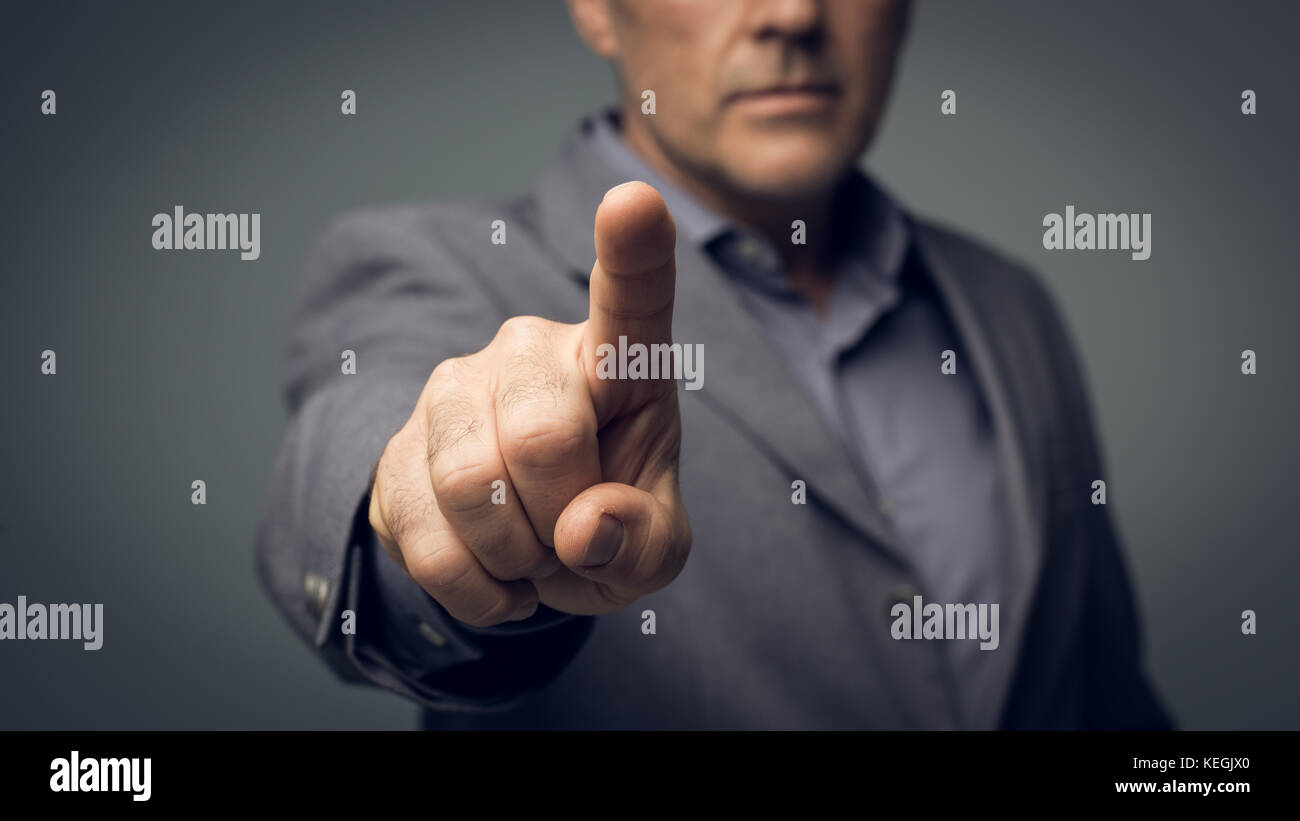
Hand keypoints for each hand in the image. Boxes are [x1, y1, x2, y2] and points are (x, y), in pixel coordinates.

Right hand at [368, 181, 690, 626]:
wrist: (524, 552)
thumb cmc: (606, 521)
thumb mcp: (653, 547)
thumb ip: (643, 537)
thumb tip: (583, 528)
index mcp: (619, 360)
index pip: (631, 296)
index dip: (633, 251)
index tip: (635, 201)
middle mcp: (532, 351)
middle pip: (543, 436)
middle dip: (563, 521)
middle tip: (571, 538)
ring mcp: (456, 387)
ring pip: (472, 483)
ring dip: (513, 554)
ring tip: (531, 552)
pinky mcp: (397, 443)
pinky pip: (423, 529)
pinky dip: (470, 585)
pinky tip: (493, 576)